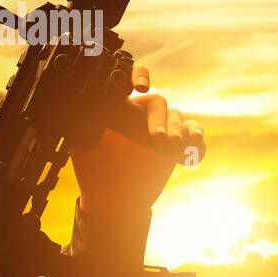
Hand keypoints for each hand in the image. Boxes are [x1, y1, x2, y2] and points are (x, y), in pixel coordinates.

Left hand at [70, 65, 205, 218]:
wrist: (113, 200)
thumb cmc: (95, 170)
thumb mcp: (82, 142)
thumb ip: (84, 121)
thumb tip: (81, 99)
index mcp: (121, 108)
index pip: (132, 81)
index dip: (139, 76)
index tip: (140, 87)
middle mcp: (143, 115)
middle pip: (159, 103)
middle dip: (160, 119)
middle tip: (159, 138)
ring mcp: (162, 129)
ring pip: (177, 117)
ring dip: (179, 128)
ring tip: (175, 142)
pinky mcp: (178, 146)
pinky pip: (193, 134)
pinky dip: (197, 136)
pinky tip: (195, 142)